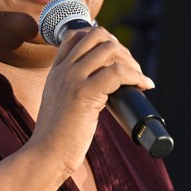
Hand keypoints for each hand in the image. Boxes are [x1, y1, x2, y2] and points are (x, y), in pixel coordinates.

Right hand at [28, 26, 152, 176]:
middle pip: (96, 34)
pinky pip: (118, 72)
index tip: (115, 58)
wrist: (46, 156)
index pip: (76, 35)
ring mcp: (72, 79)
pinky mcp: (85, 93)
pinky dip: (137, 76)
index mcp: (56, 71)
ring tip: (138, 79)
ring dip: (131, 61)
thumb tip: (104, 87)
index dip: (101, 39)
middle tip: (130, 68)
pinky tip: (144, 86)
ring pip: (109, 49)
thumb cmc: (57, 138)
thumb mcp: (60, 104)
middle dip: (120, 47)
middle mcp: (63, 70)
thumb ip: (74, 90)